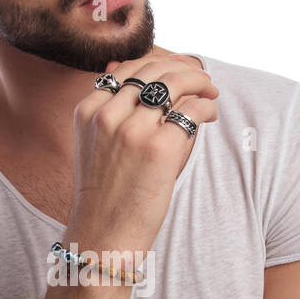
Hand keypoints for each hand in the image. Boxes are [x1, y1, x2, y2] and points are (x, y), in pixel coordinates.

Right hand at [68, 53, 218, 257]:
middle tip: (201, 79)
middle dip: (182, 67)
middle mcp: (107, 115)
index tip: (177, 69)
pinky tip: (210, 115)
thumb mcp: (95, 147)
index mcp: (88, 111)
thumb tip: (133, 74)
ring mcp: (133, 130)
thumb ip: (112, 112)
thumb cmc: (105, 196)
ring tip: (211, 92)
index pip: (127, 69)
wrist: (104, 236)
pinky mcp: (159, 148)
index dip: (157, 63)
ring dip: (199, 82)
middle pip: (152, 69)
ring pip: (174, 83)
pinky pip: (191, 110)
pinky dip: (206, 107)